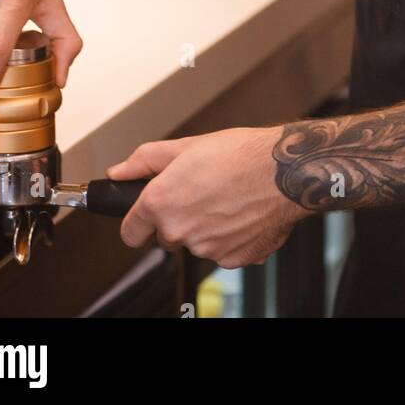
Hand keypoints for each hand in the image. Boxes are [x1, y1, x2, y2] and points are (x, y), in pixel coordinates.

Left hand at [107, 127, 307, 266]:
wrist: (284, 172)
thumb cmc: (241, 155)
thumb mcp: (187, 145)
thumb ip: (145, 161)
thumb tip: (119, 171)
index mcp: (162, 203)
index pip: (130, 231)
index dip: (136, 221)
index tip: (143, 218)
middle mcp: (180, 230)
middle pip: (167, 234)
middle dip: (178, 217)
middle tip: (201, 191)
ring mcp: (206, 249)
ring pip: (196, 242)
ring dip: (205, 225)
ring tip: (227, 196)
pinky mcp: (232, 259)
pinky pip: (223, 250)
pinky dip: (230, 236)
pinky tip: (242, 211)